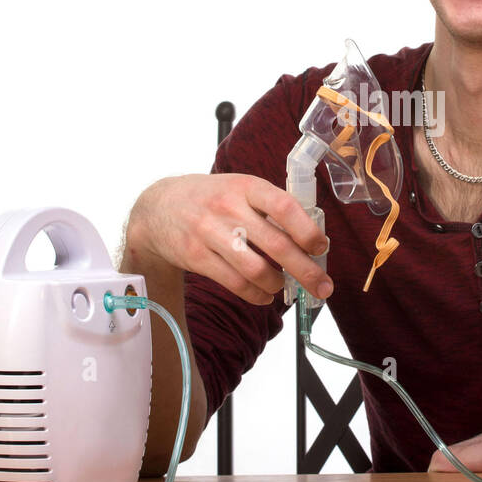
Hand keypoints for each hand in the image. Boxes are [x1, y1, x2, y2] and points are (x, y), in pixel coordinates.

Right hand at [127, 173, 331, 305]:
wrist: (159, 207)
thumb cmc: (211, 198)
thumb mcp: (240, 188)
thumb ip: (270, 207)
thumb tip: (312, 238)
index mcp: (246, 186)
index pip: (284, 206)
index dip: (307, 230)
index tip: (321, 247)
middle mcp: (228, 207)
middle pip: (276, 244)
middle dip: (305, 271)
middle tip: (322, 286)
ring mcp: (209, 232)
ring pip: (256, 269)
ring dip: (277, 284)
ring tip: (284, 287)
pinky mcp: (196, 256)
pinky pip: (235, 283)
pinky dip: (256, 295)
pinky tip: (264, 295)